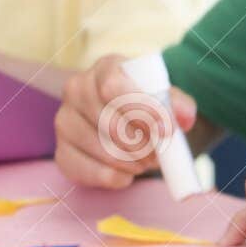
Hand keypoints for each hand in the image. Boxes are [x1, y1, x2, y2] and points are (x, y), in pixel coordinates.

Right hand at [54, 54, 197, 188]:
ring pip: (100, 150)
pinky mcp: (61, 151)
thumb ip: (178, 104)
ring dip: (131, 163)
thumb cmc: (147, 107)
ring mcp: (64, 121)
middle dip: (141, 145)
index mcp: (105, 68)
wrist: (129, 125)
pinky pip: (88, 171)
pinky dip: (114, 177)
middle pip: (108, 123)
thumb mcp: (167, 99)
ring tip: (145, 162)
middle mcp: (76, 89)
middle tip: (158, 154)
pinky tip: (125, 173)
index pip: (112, 87)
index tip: (167, 131)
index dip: (141, 111)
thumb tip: (184, 116)